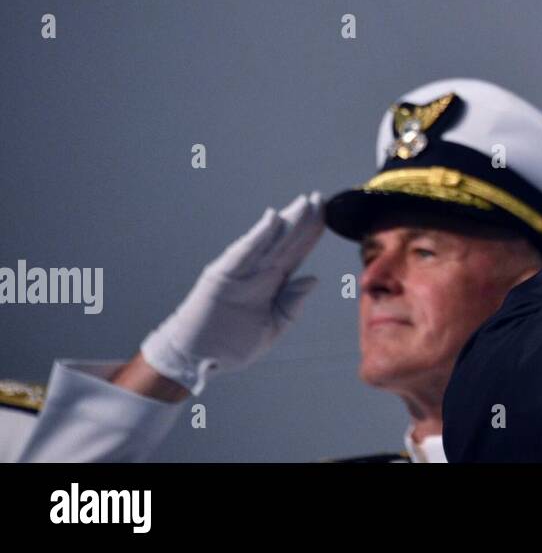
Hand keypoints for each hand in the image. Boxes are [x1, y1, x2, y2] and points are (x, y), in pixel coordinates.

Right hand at [139, 193, 324, 393]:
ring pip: (270, 241)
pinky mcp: (223, 275)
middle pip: (287, 240)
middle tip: (320, 197)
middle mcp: (259, 271)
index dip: (312, 233)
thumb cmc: (232, 344)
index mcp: (273, 282)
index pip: (297, 251)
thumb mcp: (273, 327)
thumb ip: (292, 304)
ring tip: (304, 203)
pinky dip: (258, 235)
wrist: (197, 360)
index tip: (328, 214)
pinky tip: (273, 219)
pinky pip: (244, 252)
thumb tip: (313, 279)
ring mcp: (241, 271)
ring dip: (287, 221)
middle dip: (304, 220)